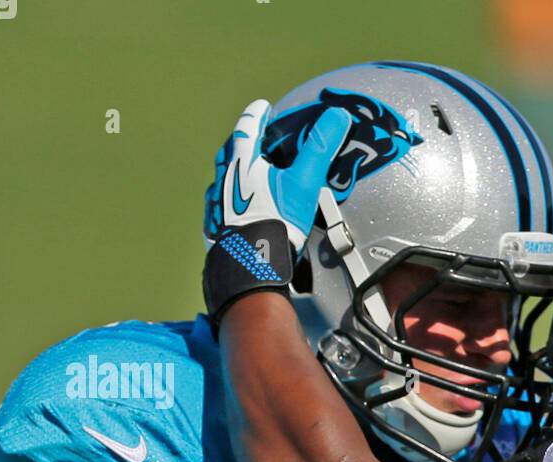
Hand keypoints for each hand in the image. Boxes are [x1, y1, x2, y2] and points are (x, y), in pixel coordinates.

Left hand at [204, 99, 349, 253]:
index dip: (257, 114)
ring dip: (234, 169)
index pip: (248, 127)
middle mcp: (225, 177)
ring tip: (246, 171)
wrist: (253, 263)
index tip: (262, 107)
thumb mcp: (303, 181)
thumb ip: (319, 148)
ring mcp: (217, 202)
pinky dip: (228, 197)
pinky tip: (237, 206)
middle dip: (242, 141)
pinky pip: (219, 203)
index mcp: (243, 161)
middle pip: (231, 150)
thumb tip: (336, 116)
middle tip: (253, 138)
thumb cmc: (276, 220)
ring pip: (223, 176)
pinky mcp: (216, 225)